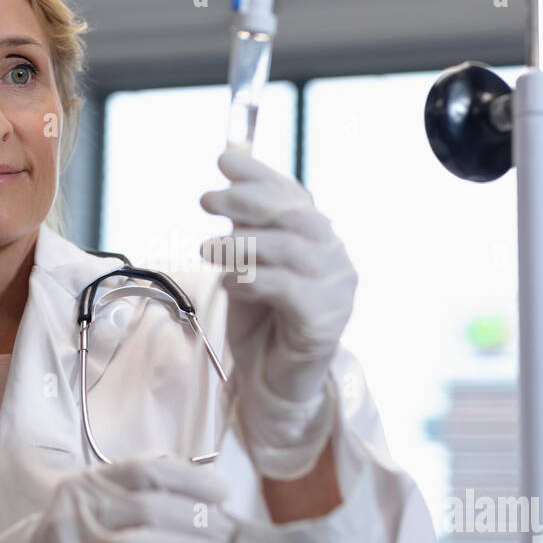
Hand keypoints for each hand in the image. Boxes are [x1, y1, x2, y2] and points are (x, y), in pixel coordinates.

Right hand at [24, 454, 234, 542]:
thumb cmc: (84, 542)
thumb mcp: (105, 504)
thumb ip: (145, 493)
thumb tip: (211, 492)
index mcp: (89, 482)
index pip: (146, 470)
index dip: (190, 480)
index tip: (222, 493)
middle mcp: (77, 510)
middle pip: (150, 509)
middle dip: (199, 520)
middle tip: (228, 534)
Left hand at [199, 149, 357, 479]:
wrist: (271, 382)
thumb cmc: (259, 321)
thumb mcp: (244, 267)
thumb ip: (243, 232)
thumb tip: (225, 187)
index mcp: (318, 241)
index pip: (294, 196)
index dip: (260, 175)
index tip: (225, 159)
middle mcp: (335, 261)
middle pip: (298, 217)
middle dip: (249, 202)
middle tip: (206, 200)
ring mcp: (336, 292)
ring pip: (291, 251)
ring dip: (242, 245)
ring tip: (207, 250)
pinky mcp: (325, 324)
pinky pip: (288, 290)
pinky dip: (253, 281)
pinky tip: (231, 285)